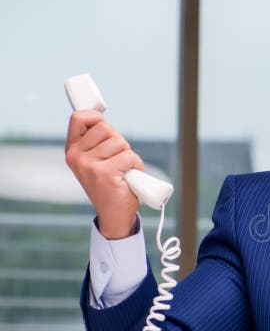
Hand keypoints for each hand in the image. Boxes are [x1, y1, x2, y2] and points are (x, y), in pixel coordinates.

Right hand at [65, 110, 143, 238]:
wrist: (114, 215)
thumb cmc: (110, 185)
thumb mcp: (97, 160)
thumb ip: (98, 141)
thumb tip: (100, 116)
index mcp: (73, 150)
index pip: (79, 118)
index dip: (96, 117)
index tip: (107, 129)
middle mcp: (76, 156)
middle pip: (105, 128)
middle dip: (118, 141)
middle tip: (118, 159)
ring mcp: (89, 165)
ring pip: (120, 142)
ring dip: (129, 156)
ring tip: (123, 171)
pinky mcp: (104, 173)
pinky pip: (130, 156)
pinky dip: (136, 166)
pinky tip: (129, 178)